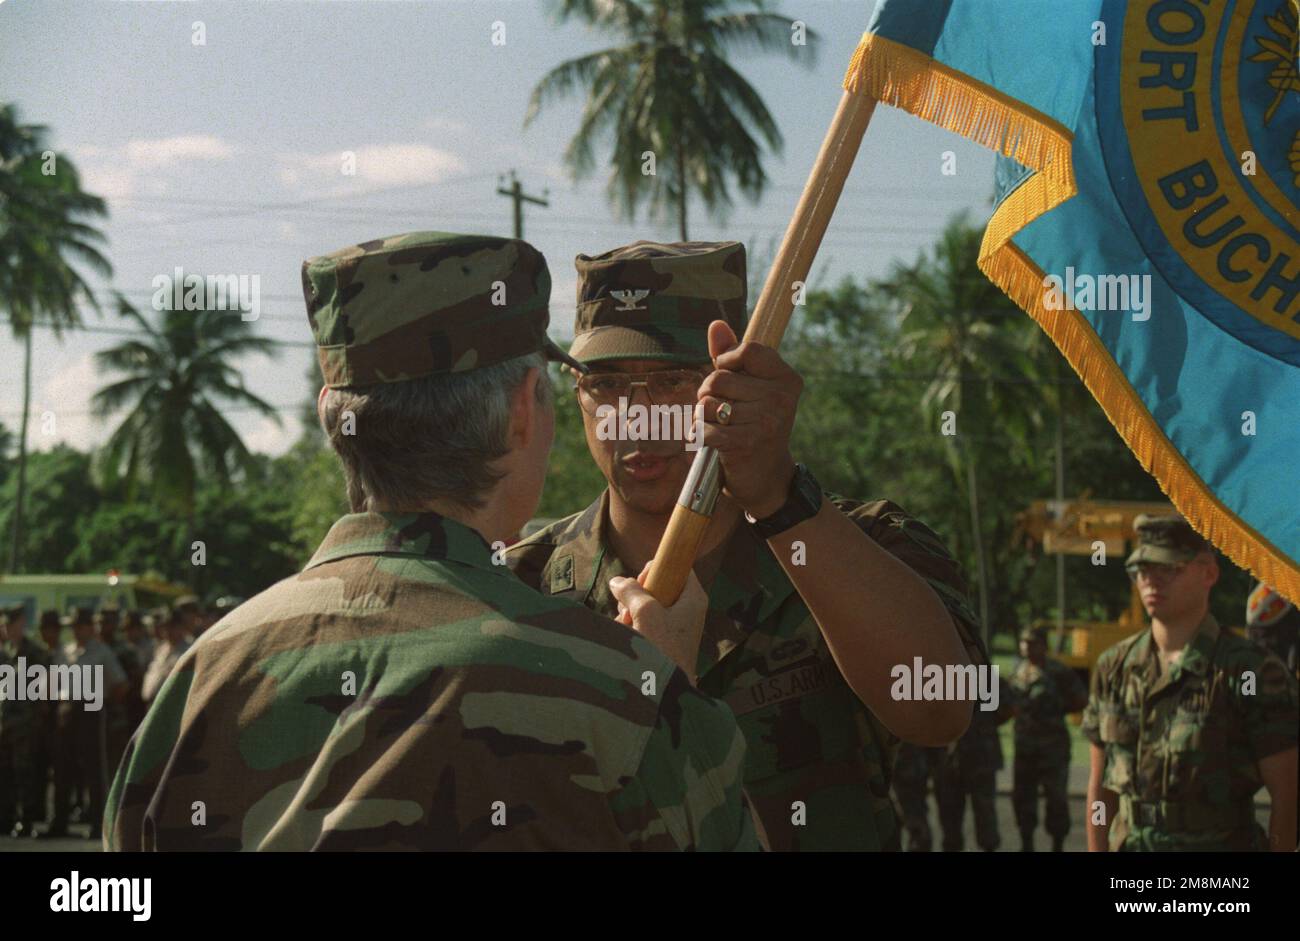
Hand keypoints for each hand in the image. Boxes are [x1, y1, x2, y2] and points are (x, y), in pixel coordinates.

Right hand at [610, 564, 707, 682]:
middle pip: (658, 588)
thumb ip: (631, 591)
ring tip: (627, 627)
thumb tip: (617, 581)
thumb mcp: (646, 613)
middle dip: (637, 597)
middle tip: (629, 609)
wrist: (667, 692)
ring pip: (646, 608)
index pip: (679, 569)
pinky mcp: (663, 643)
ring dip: (630, 614)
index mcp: (693, 598)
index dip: (657, 570)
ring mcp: (675, 628)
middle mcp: (687, 611)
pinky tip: (626, 639)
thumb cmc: (663, 649)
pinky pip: (644, 626)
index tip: (640, 581)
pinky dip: (632, 629)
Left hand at [695, 320, 799, 518]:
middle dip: (708, 394)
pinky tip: (714, 443)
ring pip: (707, 403)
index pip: (747, 349)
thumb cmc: (753, 425)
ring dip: (703, 416)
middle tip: (722, 411)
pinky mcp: (745, 443)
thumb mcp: (749, 388)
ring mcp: (765, 421)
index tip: (730, 377)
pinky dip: (700, 436)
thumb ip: (731, 357)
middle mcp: (781, 398)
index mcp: (786, 379)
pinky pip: (703, 428)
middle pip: (719, 378)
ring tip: (720, 427)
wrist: (766, 478)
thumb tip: (716, 325)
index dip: (727, 361)